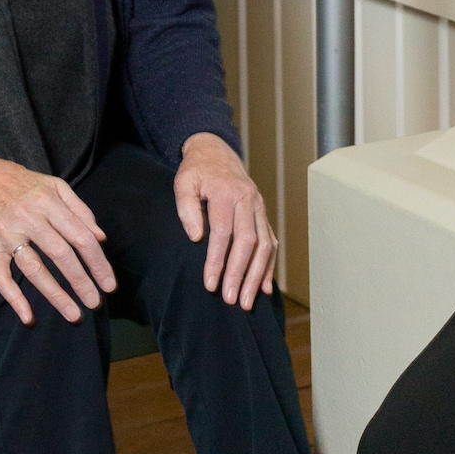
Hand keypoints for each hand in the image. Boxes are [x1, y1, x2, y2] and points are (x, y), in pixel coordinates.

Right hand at [0, 151, 114, 324]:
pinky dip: (14, 299)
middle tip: (95, 303)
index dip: (97, 262)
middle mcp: (28, 218)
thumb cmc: (22, 183)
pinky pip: (1, 277)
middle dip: (81, 282)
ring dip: (55, 295)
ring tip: (73, 314)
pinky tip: (29, 317)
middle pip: (60, 254)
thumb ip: (80, 210)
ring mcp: (7, 235)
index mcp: (48, 202)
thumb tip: (100, 237)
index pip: (80, 236)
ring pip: (34, 269)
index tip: (109, 284)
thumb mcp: (54, 185)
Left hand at [175, 132, 276, 305]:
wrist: (216, 152)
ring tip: (247, 301)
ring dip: (256, 276)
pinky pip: (271, 242)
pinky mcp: (263, 214)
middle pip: (247, 242)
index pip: (223, 232)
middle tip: (231, 300)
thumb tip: (196, 237)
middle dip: (240, 274)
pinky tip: (264, 288)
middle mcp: (248, 200)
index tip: (210, 284)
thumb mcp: (183, 182)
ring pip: (264, 245)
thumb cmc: (196, 171)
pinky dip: (269, 266)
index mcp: (226, 192)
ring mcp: (259, 207)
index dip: (217, 260)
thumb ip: (187, 208)